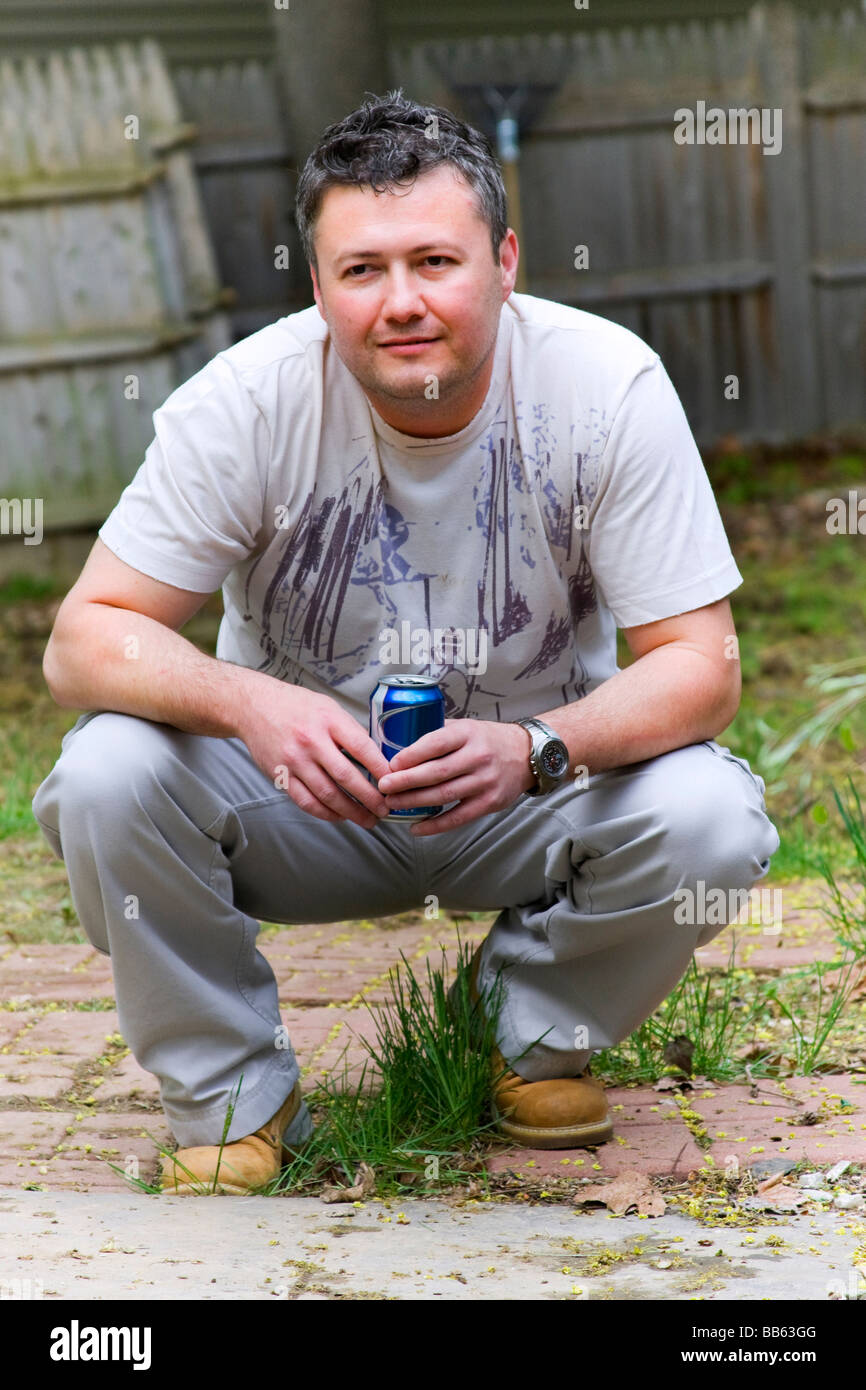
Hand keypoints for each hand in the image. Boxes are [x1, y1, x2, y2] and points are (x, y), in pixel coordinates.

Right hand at [236, 680, 390, 829]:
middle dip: (370, 798)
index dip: (380, 769)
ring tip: (367, 819)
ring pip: (327, 795)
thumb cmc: (295, 706)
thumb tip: (376, 758)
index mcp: (328, 720)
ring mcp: (294, 761)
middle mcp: (311, 741)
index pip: (361, 748)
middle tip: (384, 809)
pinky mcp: (281, 776)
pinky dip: (325, 813)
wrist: (253, 707)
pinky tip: (339, 816)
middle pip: (346, 777)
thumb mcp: (328, 707)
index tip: (393, 783)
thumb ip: (350, 731)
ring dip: (351, 812)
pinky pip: (306, 801)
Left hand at [378, 718, 537, 835]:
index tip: (391, 764)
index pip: (436, 743)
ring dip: (414, 802)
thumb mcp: (466, 728)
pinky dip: (434, 825)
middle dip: (406, 781)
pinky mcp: (489, 803)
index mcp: (468, 734)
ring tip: (393, 804)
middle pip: (436, 772)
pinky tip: (415, 827)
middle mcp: (478, 757)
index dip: (411, 755)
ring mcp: (485, 782)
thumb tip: (398, 745)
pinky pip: (458, 818)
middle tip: (384, 787)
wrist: (527, 755)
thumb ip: (438, 735)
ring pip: (444, 795)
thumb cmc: (487, 740)